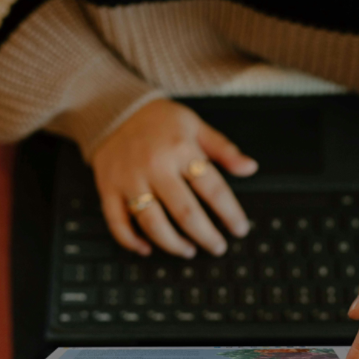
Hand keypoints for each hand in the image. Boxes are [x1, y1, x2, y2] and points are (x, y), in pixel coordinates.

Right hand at [91, 98, 257, 257]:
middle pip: (185, 212)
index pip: (213, 189)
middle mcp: (155, 166)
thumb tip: (250, 167)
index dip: (230, 213)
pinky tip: (146, 248)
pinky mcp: (108, 188)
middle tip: (217, 247)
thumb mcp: (195, 126)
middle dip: (206, 236)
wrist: (112, 109)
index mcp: (181, 149)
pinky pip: (117, 222)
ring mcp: (129, 179)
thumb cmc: (158, 120)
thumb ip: (223, 149)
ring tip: (188, 250)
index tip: (239, 229)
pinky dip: (130, 240)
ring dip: (172, 244)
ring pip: (153, 223)